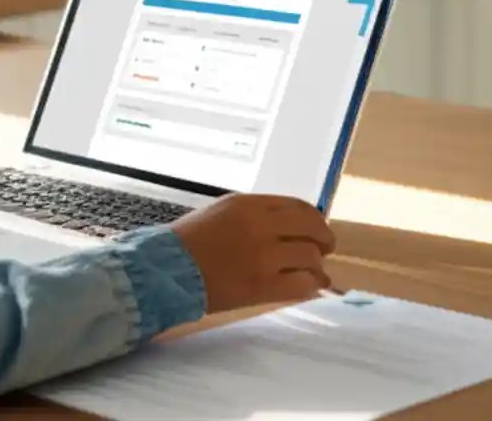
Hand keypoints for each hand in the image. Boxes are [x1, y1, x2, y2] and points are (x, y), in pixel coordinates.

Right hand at [170, 194, 336, 313]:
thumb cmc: (189, 241)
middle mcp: (261, 226)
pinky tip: (308, 286)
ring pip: (311, 258)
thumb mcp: (221, 211)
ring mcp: (265, 257)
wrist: (167, 271)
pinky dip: (311, 286)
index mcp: (249, 204)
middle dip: (324, 240)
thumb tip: (292, 225)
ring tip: (311, 273)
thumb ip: (256, 213)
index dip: (314, 219)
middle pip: (313, 228)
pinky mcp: (264, 286)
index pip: (299, 207)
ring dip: (315, 266)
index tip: (316, 229)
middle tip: (324, 249)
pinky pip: (304, 285)